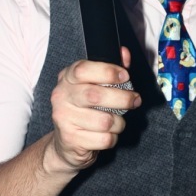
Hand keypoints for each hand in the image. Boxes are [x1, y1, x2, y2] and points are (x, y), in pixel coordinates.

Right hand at [45, 47, 140, 174]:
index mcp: (67, 78)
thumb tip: (124, 53)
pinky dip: (112, 138)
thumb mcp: (94, 85)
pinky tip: (107, 134)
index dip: (107, 72)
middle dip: (123, 98)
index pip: (83, 70)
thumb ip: (110, 69)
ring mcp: (64, 118)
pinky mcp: (71, 139)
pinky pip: (104, 139)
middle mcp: (62, 96)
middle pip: (96, 96)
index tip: (125, 76)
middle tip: (134, 100)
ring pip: (104, 121)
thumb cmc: (84, 109)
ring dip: (119, 122)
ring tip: (117, 121)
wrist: (66, 143)